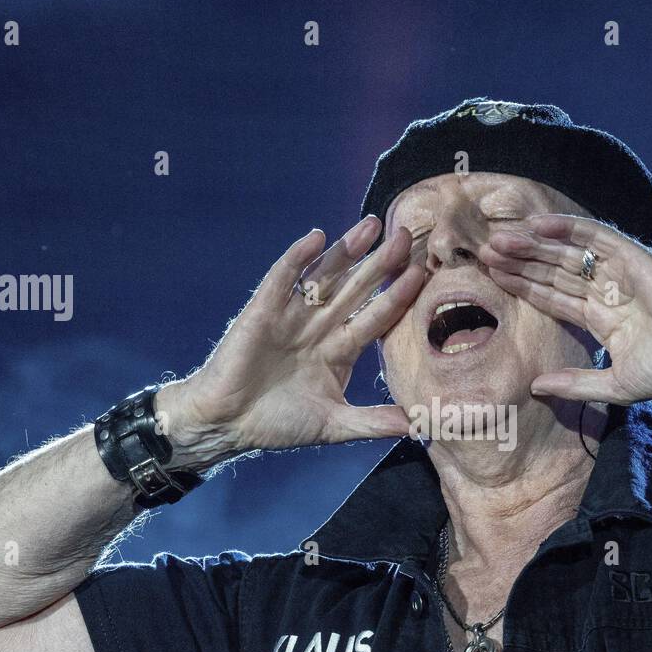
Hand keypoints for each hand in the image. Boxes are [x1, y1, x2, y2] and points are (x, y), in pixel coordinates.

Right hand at [158, 216, 424, 462]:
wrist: (228, 424)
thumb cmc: (278, 424)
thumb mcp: (335, 425)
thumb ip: (374, 422)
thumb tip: (419, 426)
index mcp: (340, 350)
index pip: (377, 316)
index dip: (398, 295)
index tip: (423, 273)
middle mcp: (320, 326)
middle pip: (357, 288)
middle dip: (381, 263)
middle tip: (407, 235)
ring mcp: (292, 315)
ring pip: (325, 276)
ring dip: (347, 250)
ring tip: (372, 225)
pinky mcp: (263, 310)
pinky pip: (283, 278)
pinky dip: (298, 257)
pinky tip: (318, 237)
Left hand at [478, 214, 651, 401]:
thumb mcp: (614, 386)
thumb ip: (574, 384)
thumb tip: (535, 387)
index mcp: (602, 316)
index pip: (553, 296)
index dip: (523, 287)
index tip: (492, 279)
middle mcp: (606, 289)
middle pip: (553, 270)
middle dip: (519, 262)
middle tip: (484, 253)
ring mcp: (618, 270)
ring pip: (567, 251)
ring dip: (533, 244)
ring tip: (499, 240)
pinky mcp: (631, 255)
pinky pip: (594, 235)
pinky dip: (566, 226)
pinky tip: (536, 224)